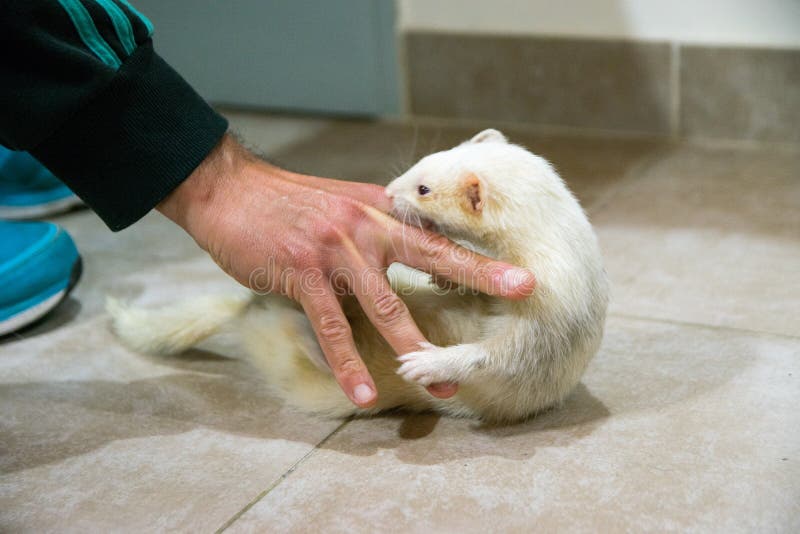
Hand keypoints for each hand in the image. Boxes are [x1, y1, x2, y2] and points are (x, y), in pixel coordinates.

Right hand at [158, 135, 535, 407]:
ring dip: (415, 346)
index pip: (438, 229)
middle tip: (524, 293)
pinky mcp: (302, 272)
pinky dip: (348, 363)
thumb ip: (377, 221)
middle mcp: (366, 225)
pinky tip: (363, 393)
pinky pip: (331, 326)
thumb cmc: (286, 201)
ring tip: (441, 383)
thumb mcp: (341, 201)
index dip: (480, 245)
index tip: (519, 261)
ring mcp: (335, 249)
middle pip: (433, 253)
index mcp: (380, 209)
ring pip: (386, 304)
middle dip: (480, 274)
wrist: (228, 190)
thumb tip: (409, 241)